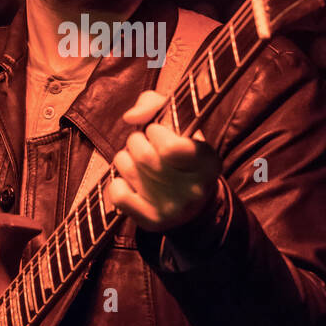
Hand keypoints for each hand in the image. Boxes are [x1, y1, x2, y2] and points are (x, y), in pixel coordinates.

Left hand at [108, 89, 220, 232]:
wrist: (192, 204)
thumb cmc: (181, 153)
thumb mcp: (179, 122)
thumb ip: (155, 103)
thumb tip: (130, 117)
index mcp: (208, 162)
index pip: (169, 146)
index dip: (156, 132)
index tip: (159, 132)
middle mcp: (195, 190)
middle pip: (143, 154)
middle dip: (136, 141)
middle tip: (146, 145)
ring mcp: (173, 209)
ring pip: (126, 167)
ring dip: (125, 158)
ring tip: (139, 163)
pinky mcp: (153, 222)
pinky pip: (117, 193)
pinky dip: (117, 182)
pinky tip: (131, 182)